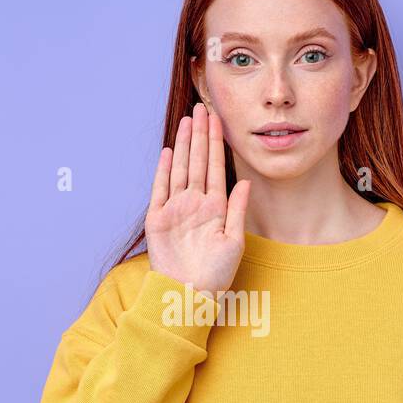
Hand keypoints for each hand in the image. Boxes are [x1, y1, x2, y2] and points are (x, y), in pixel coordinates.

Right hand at [145, 101, 249, 296]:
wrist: (189, 293)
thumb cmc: (215, 274)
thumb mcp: (234, 241)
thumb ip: (237, 210)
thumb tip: (244, 182)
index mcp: (215, 207)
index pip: (215, 167)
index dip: (216, 143)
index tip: (218, 120)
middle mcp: (195, 203)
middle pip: (196, 161)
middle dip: (200, 135)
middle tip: (201, 108)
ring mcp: (175, 209)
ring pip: (180, 169)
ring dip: (183, 145)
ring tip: (186, 122)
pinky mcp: (157, 219)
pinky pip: (160, 189)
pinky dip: (163, 170)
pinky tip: (168, 152)